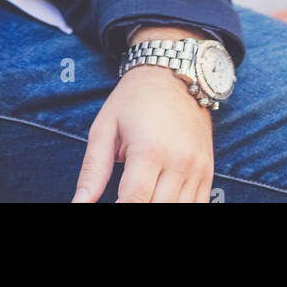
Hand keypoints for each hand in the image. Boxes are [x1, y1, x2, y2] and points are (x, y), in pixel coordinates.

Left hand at [73, 28, 214, 203]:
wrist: (174, 74)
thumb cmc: (134, 100)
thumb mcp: (105, 127)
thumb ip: (93, 169)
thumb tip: (79, 203)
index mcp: (149, 150)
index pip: (133, 202)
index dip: (118, 212)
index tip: (110, 206)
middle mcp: (179, 162)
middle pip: (157, 210)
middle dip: (136, 209)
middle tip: (123, 197)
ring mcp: (197, 168)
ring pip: (181, 211)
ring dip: (157, 209)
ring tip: (139, 198)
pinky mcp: (207, 171)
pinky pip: (199, 205)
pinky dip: (180, 208)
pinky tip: (160, 199)